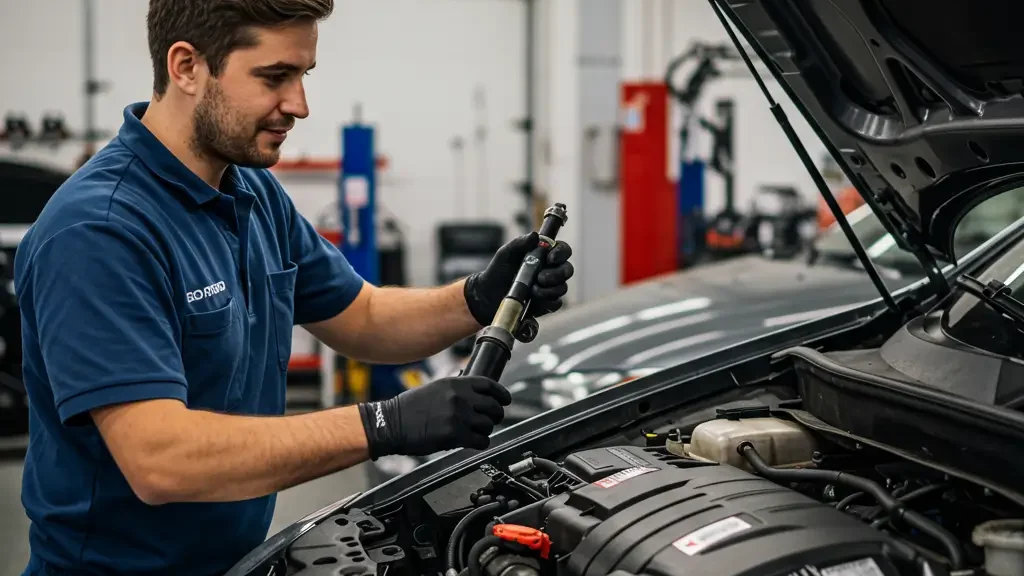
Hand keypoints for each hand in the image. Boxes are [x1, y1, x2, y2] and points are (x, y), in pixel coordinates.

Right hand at [357, 375, 511, 457]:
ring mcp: (458, 416)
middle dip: (496, 414)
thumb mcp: (434, 388)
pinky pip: (481, 440)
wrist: (390, 424)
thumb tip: (473, 391)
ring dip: (486, 430)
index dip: (501, 394)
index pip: (489, 385)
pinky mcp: (455, 435)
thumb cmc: (408, 408)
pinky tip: (474, 442)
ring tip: (477, 432)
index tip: (505, 400)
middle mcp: (459, 397)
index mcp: (455, 383)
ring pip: (489, 424)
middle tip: (492, 419)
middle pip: (493, 406)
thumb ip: (455, 389)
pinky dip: (481, 443)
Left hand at [464, 231, 573, 326]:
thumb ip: (520, 243)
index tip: (550, 258)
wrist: (488, 295)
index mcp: (544, 255)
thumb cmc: (498, 271)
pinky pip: (556, 303)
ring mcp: (550, 287)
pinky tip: (534, 300)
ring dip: (549, 289)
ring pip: (562, 287)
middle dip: (557, 274)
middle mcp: (551, 270)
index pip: (563, 250)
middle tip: (540, 277)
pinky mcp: (546, 303)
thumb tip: (535, 236)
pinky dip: (547, 301)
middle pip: (567, 270)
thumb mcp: (506, 254)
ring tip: (531, 290)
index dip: (561, 253)